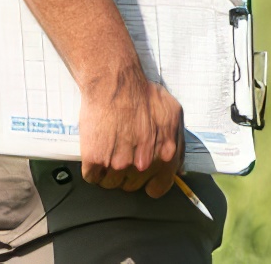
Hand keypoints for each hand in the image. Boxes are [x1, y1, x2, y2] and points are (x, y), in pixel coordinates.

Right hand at [77, 56, 186, 195]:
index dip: (150, 183)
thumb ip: (179, 143)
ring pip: (111, 183)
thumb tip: (178, 168)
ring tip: (108, 150)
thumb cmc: (143, 94)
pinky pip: (92, 177)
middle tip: (122, 152)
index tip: (143, 175)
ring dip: (108, 172)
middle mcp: (143, 165)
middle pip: (132, 185)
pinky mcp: (95, 161)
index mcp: (164, 157)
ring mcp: (118, 165)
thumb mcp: (173, 114)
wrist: (114, 82)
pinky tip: (96, 151)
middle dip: (128, 172)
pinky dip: (93, 168)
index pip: (158, 188)